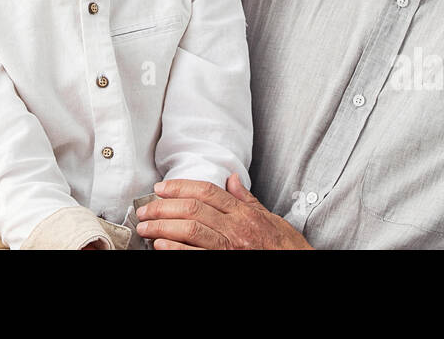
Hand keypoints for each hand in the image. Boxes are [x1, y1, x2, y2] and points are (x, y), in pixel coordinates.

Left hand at [134, 173, 312, 249]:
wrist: (298, 264)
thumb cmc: (284, 247)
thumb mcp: (268, 218)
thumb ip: (246, 199)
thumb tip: (231, 179)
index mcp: (244, 213)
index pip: (207, 192)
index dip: (180, 187)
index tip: (161, 188)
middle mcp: (236, 227)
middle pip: (193, 209)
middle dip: (164, 207)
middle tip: (145, 209)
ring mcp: (230, 247)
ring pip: (190, 230)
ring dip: (163, 227)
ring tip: (146, 227)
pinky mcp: (226, 262)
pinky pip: (196, 255)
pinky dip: (176, 249)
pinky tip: (160, 246)